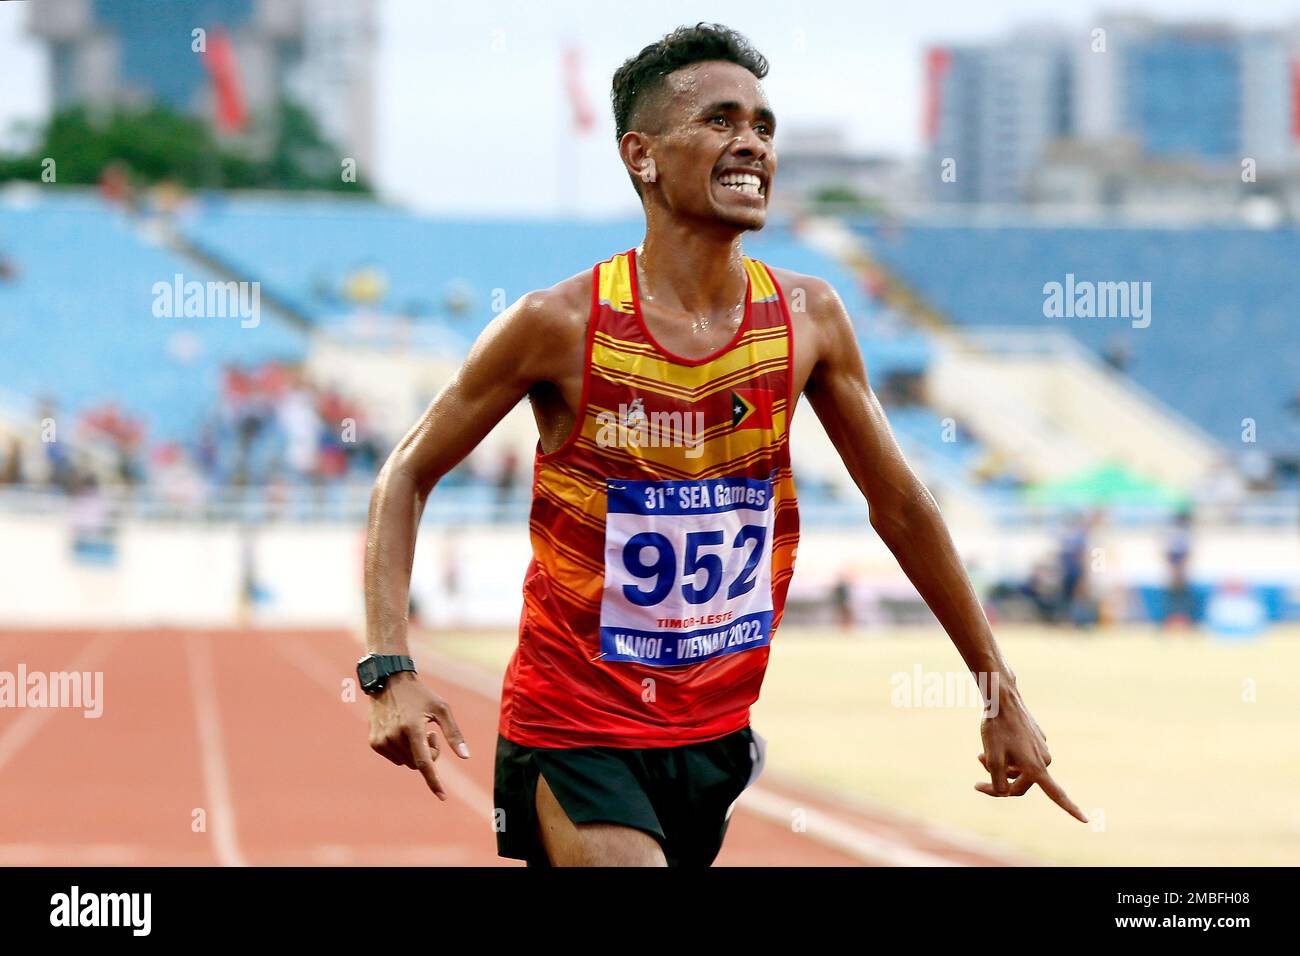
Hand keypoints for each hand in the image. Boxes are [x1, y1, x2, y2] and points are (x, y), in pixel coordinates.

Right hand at [367, 671, 469, 800]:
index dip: (434, 781)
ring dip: (415, 752)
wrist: (389, 682)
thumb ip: (454, 734)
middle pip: (417, 763)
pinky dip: (402, 750)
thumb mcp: (441, 709)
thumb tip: (466, 757)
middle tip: (430, 734)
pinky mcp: (374, 742)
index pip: (424, 762)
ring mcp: (382, 740)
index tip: (442, 796)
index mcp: (413, 728)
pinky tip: (401, 730)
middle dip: (429, 753)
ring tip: (414, 729)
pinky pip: (394, 758)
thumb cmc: (420, 695)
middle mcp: (395, 736)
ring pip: (406, 762)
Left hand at [975, 679, 1086, 822]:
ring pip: (1019, 770)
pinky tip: (995, 742)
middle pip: (1021, 785)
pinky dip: (1006, 755)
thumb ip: (998, 783)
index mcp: (1036, 768)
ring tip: (980, 755)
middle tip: (977, 780)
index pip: (1057, 795)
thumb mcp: (991, 760)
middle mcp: (1044, 760)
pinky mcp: (1037, 740)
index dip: (1072, 809)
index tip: (1087, 821)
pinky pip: (1020, 756)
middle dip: (999, 783)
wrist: (1002, 700)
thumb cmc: (996, 729)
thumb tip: (1005, 793)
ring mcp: (1041, 749)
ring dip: (1001, 767)